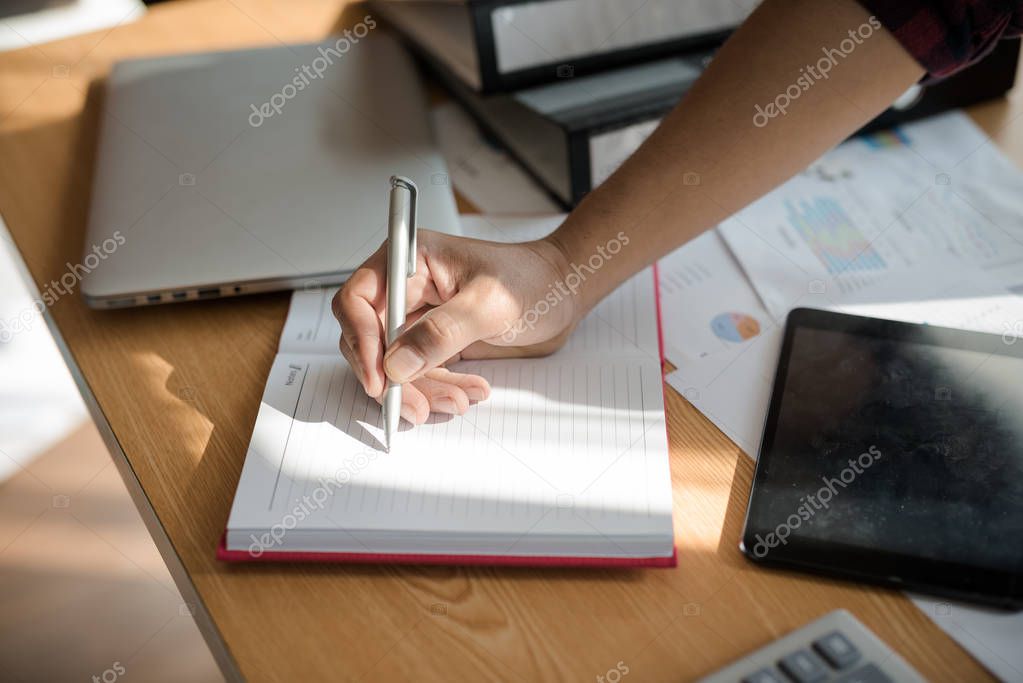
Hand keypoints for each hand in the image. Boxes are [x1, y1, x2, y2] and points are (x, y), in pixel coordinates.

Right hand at [332, 230, 577, 423]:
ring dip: (421, 389)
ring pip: (396, 364)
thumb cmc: (533, 280)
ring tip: (459, 400)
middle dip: (393, 378)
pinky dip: (441, 388)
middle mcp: (408, 288)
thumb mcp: (490, 304)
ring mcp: (420, 317)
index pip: (359, 300)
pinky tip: (469, 391)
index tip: (380, 379)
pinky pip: (422, 373)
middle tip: (416, 406)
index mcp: (411, 261)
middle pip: (371, 340)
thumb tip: (397, 364)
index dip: (362, 341)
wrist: (563, 293)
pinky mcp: (435, 341)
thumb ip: (442, 332)